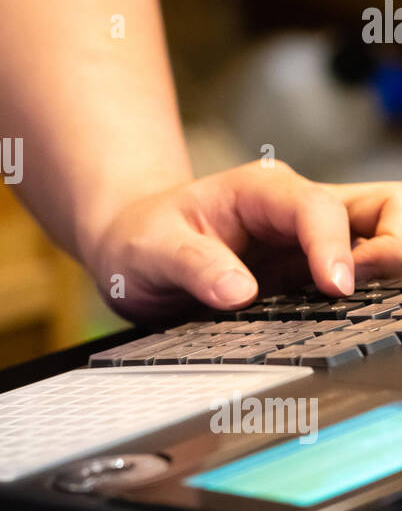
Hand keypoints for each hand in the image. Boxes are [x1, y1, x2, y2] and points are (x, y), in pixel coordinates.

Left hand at [91, 160, 401, 325]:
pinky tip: (370, 318)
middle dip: (395, 243)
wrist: (134, 247)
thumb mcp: (150, 250)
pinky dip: (378, 292)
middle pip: (382, 206)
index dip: (335, 246)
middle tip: (379, 293)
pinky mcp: (313, 273)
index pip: (318, 208)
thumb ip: (192, 265)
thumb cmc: (143, 239)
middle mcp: (298, 209)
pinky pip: (365, 275)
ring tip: (382, 307)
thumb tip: (239, 292)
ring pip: (384, 235)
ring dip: (392, 265)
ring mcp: (312, 242)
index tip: (336, 287)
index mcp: (262, 192)